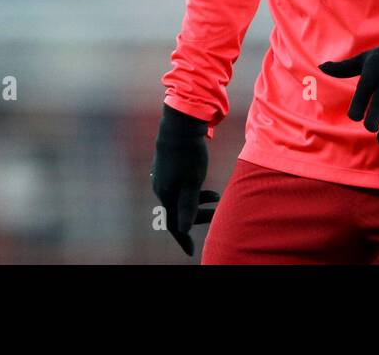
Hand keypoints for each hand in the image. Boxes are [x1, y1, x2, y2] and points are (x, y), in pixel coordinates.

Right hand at [150, 104, 220, 255]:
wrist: (180, 126)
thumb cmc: (189, 156)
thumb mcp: (192, 182)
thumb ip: (188, 206)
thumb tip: (181, 230)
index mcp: (166, 194)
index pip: (173, 224)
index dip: (183, 239)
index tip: (192, 252)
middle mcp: (160, 187)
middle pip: (178, 211)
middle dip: (197, 216)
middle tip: (216, 213)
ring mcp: (162, 176)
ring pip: (180, 197)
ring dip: (198, 201)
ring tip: (217, 196)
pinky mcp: (167, 166)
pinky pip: (179, 187)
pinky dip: (193, 191)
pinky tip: (203, 185)